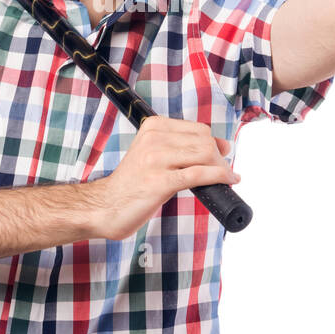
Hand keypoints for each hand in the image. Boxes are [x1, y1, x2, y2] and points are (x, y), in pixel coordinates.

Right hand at [86, 116, 238, 240]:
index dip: (215, 144)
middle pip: (204, 141)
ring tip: (225, 179)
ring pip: (204, 156)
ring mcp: (156, 160)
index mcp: (153, 127)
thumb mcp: (154, 155)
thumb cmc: (132, 184)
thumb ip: (183, 147)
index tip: (222, 156)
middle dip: (220, 158)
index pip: (198, 129)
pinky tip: (228, 181)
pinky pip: (199, 175)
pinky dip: (219, 177)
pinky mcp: (160, 181)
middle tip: (223, 173)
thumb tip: (223, 144)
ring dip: (222, 169)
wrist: (105, 206)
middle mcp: (154, 139)